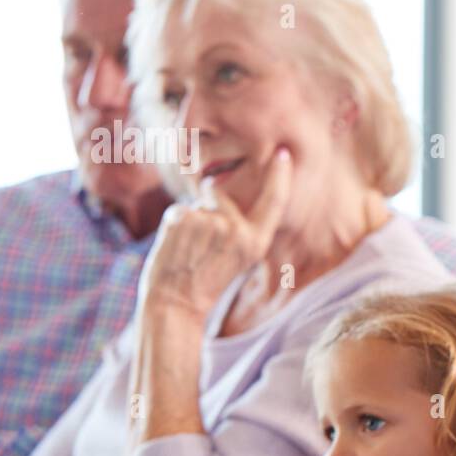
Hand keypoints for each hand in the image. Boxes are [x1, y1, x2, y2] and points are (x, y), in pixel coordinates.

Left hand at [138, 146, 293, 319]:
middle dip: (208, 206)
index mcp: (256, 242)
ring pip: (197, 203)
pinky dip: (173, 224)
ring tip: (188, 249)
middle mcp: (237, 231)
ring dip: (190, 219)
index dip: (279, 176)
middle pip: (219, 193)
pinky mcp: (184, 219)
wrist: (176, 303)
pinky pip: (178, 210)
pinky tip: (175, 247)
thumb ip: (242, 227)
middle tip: (202, 244)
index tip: (282, 153)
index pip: (273, 201)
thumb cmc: (206, 280)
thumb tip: (216, 185)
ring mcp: (210, 223)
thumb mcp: (239, 258)